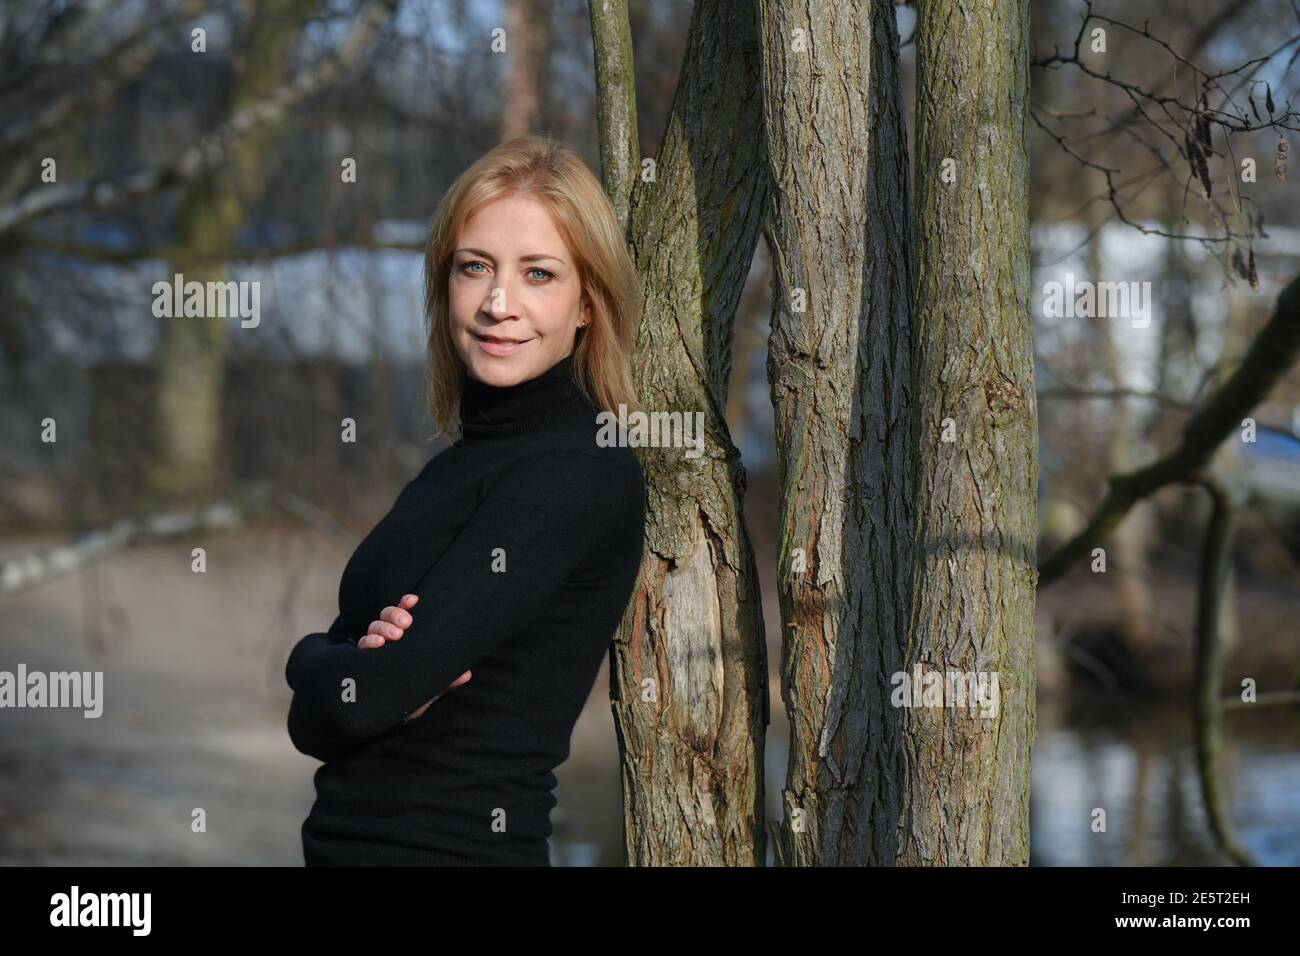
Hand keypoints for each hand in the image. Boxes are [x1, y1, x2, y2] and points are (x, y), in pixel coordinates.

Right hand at [356, 594, 471, 720]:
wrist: (393, 719)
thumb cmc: (414, 696)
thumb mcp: (431, 688)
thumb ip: (445, 680)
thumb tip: (466, 674)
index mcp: (405, 639)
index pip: (404, 615)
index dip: (406, 604)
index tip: (414, 600)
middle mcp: (387, 640)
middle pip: (386, 616)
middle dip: (394, 615)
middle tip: (406, 623)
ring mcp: (374, 649)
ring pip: (373, 628)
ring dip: (382, 628)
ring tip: (394, 635)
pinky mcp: (363, 661)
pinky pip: (361, 647)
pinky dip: (368, 642)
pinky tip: (376, 644)